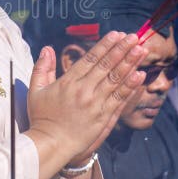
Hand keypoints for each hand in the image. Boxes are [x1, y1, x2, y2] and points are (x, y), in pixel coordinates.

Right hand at [26, 32, 146, 161]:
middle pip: (106, 65)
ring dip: (130, 63)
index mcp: (68, 82)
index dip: (105, 45)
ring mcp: (95, 104)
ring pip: (116, 79)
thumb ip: (42, 68)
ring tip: (141, 50)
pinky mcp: (103, 117)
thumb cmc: (41, 117)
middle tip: (134, 37)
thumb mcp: (36, 90)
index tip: (116, 34)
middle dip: (121, 49)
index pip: (90, 59)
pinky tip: (139, 75)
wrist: (52, 144)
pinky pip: (119, 98)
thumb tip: (47, 49)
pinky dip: (130, 86)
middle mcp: (84, 90)